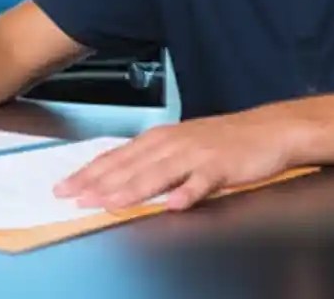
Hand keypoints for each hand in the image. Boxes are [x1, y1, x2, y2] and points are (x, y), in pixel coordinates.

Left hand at [53, 110, 295, 211]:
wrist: (269, 129)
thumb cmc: (223, 140)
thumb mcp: (181, 145)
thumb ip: (151, 162)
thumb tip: (117, 179)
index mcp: (160, 138)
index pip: (117, 157)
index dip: (89, 173)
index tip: (65, 187)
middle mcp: (173, 143)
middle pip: (130, 166)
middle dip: (99, 183)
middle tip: (74, 198)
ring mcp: (197, 154)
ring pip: (159, 173)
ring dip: (133, 189)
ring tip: (110, 203)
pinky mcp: (222, 166)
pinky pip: (203, 182)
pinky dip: (188, 192)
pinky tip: (174, 204)